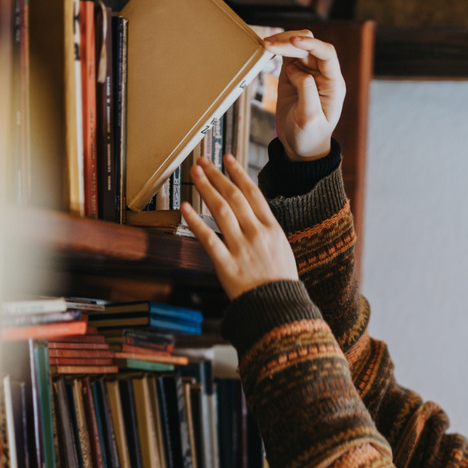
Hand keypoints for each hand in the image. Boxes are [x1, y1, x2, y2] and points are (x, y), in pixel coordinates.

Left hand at [182, 153, 297, 300]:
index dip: (238, 174)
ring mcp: (242, 248)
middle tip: (203, 161)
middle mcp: (257, 234)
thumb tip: (252, 213)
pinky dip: (196, 222)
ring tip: (195, 174)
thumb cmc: (279, 281)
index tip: (227, 159)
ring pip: (221, 211)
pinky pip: (209, 239)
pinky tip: (185, 208)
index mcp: (272, 229)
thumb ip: (266, 230)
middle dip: (217, 176)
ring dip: (206, 189)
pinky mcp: (227, 265)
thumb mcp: (281, 249)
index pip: (253, 193)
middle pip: (234, 197)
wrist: (279, 308)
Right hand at [262, 30, 344, 161]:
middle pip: (310, 46)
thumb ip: (306, 92)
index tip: (293, 40)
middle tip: (267, 45)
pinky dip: (277, 49)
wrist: (300, 148)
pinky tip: (265, 49)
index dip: (311, 43)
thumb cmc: (309, 137)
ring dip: (282, 42)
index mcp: (333, 84)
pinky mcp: (293, 75)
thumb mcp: (309, 119)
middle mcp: (323, 75)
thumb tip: (296, 69)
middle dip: (289, 41)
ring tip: (264, 45)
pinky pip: (287, 54)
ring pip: (298, 46)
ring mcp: (308, 73)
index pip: (327, 54)